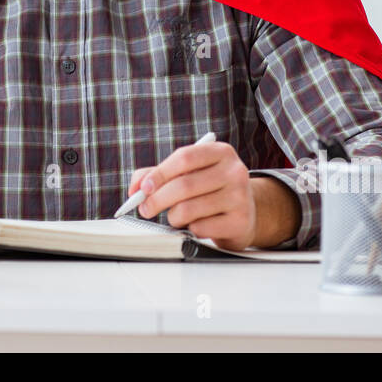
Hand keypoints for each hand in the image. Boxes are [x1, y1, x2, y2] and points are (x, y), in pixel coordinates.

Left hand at [128, 140, 265, 250]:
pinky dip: (190, 229)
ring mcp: (240, 197)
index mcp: (221, 152)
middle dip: (157, 200)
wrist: (245, 214)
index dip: (160, 173)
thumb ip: (158, 174)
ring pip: (188, 209)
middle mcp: (234, 171)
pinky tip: (197, 225)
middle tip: (145, 209)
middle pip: (184, 185)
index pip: (185, 158)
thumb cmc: (209, 190)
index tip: (144, 187)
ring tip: (176, 217)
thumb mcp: (188, 174)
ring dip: (173, 217)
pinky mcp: (240, 221)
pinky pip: (200, 228)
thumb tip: (136, 187)